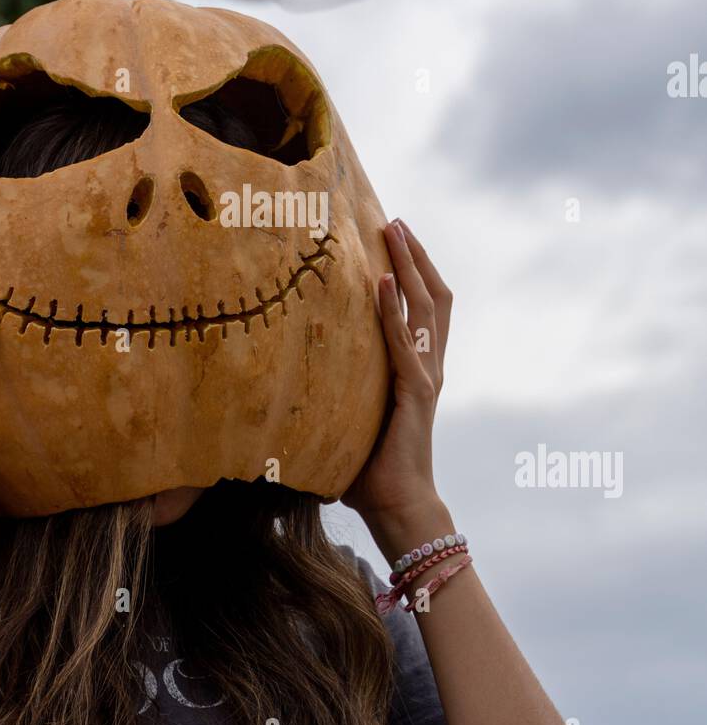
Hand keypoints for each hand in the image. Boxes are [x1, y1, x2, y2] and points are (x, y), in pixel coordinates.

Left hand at [343, 219, 452, 532]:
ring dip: (409, 266)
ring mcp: (426, 377)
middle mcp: (430, 366)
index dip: (416, 269)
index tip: (395, 235)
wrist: (397, 505)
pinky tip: (379, 282)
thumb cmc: (370, 467)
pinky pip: (405, 343)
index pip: (426, 307)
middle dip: (414, 254)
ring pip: (426, 307)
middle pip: (433, 295)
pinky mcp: (416, 393)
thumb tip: (291, 378)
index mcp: (420, 368)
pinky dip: (393, 310)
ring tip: (393, 232)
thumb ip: (339, 390)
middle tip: (394, 218)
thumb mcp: (355, 414)